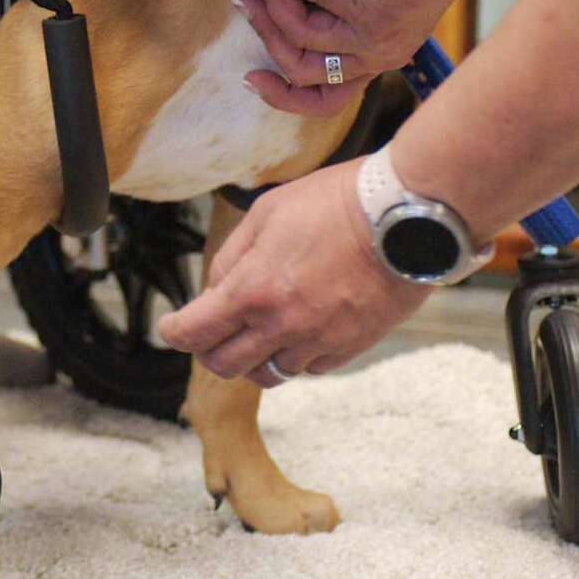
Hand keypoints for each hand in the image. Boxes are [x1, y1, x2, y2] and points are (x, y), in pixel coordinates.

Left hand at [156, 161, 426, 388]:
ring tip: (259, 331)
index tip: (172, 326)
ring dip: (255, 357)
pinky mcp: (350, 348)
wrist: (406, 219)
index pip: (194, 333)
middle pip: (225, 366)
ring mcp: (318, 342)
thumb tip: (215, 288)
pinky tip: (300, 329)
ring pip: (269, 375)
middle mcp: (281, 326)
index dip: (175, 331)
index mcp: (253, 291)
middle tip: (211, 332)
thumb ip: (233, 256)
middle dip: (210, 350)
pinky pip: (310, 369)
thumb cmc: (336, 204)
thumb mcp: (268, 212)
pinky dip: (297, 356)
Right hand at [236, 0, 503, 114]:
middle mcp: (376, 57)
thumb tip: (267, 2)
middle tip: (243, 1)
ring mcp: (376, 39)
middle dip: (266, 36)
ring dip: (272, 5)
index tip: (250, 77)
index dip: (283, 97)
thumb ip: (330, 10)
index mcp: (375, 59)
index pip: (326, 100)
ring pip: (304, 37)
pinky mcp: (376, 13)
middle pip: (302, 70)